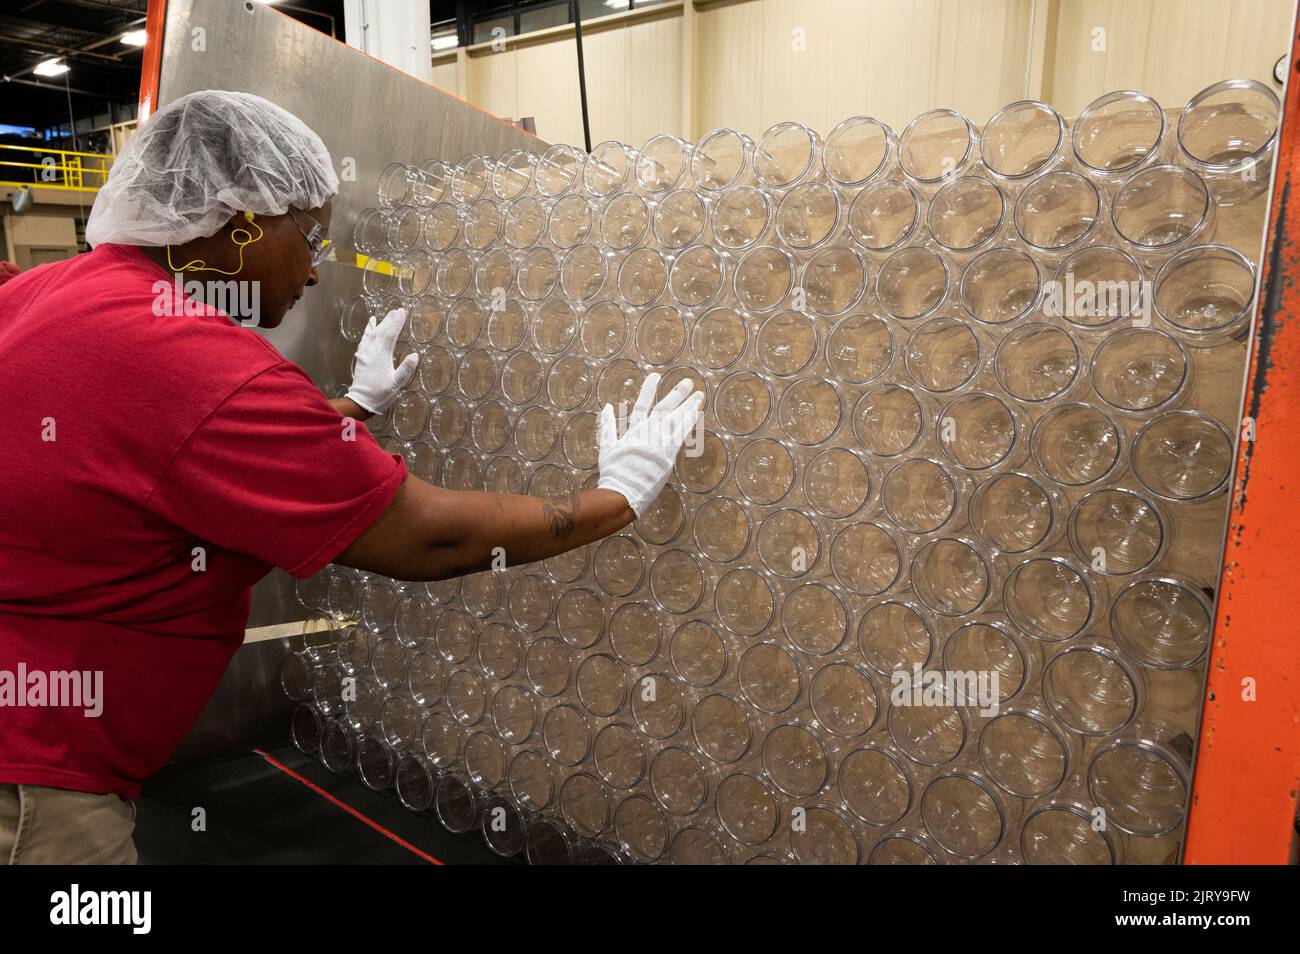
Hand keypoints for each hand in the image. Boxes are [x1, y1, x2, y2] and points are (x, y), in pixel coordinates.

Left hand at [346, 308, 419, 413]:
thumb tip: (415, 355)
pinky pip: (364, 340)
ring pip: (372, 334)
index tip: (403, 312)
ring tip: (386, 315)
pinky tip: (369, 326)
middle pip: (381, 331)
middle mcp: (372, 352)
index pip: (390, 335)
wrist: (360, 402)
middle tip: (397, 310)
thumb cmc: (380, 394)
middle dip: (390, 320)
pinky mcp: (361, 358)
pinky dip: (367, 331)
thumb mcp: (396, 384)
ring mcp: (365, 354)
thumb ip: (405, 369)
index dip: (397, 323)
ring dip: (380, 323)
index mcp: (382, 357)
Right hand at [596, 372, 703, 518]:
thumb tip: (606, 407)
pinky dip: (689, 421)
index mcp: (633, 431)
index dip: (649, 389)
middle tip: (688, 382)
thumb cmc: (613, 472)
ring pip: (677, 419)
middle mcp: (648, 433)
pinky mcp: (669, 454)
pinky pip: (682, 433)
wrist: (623, 491)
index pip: (642, 405)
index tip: (655, 376)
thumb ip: (607, 426)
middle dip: (677, 394)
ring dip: (688, 406)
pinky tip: (697, 412)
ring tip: (699, 394)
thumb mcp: (606, 447)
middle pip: (664, 408)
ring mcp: (660, 443)